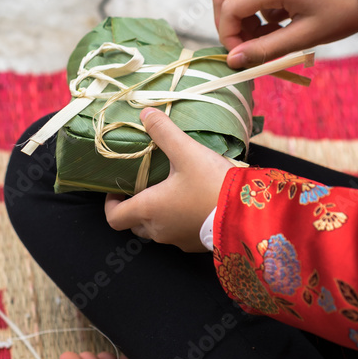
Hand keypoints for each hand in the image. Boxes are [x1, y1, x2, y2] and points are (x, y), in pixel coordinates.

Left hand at [105, 108, 234, 251]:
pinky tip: (192, 204)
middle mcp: (158, 230)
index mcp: (149, 209)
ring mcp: (177, 240)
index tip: (118, 188)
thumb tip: (145, 113)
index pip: (114, 217)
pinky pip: (177, 235)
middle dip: (135, 207)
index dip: (110, 203)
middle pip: (134, 224)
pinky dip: (177, 222)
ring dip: (157, 215)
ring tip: (170, 192)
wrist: (246, 214)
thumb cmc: (211, 184)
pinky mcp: (195, 245)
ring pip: (156, 230)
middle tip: (144, 186)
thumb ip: (164, 132)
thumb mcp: (186, 152)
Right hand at [212, 0, 357, 68]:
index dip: (228, 36)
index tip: (241, 58)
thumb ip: (265, 49)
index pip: (230, 9)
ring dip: (243, 23)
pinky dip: (256, 15)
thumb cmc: (343, 13)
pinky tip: (278, 28)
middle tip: (247, 50)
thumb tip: (234, 61)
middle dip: (230, 28)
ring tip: (267, 42)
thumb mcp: (304, 37)